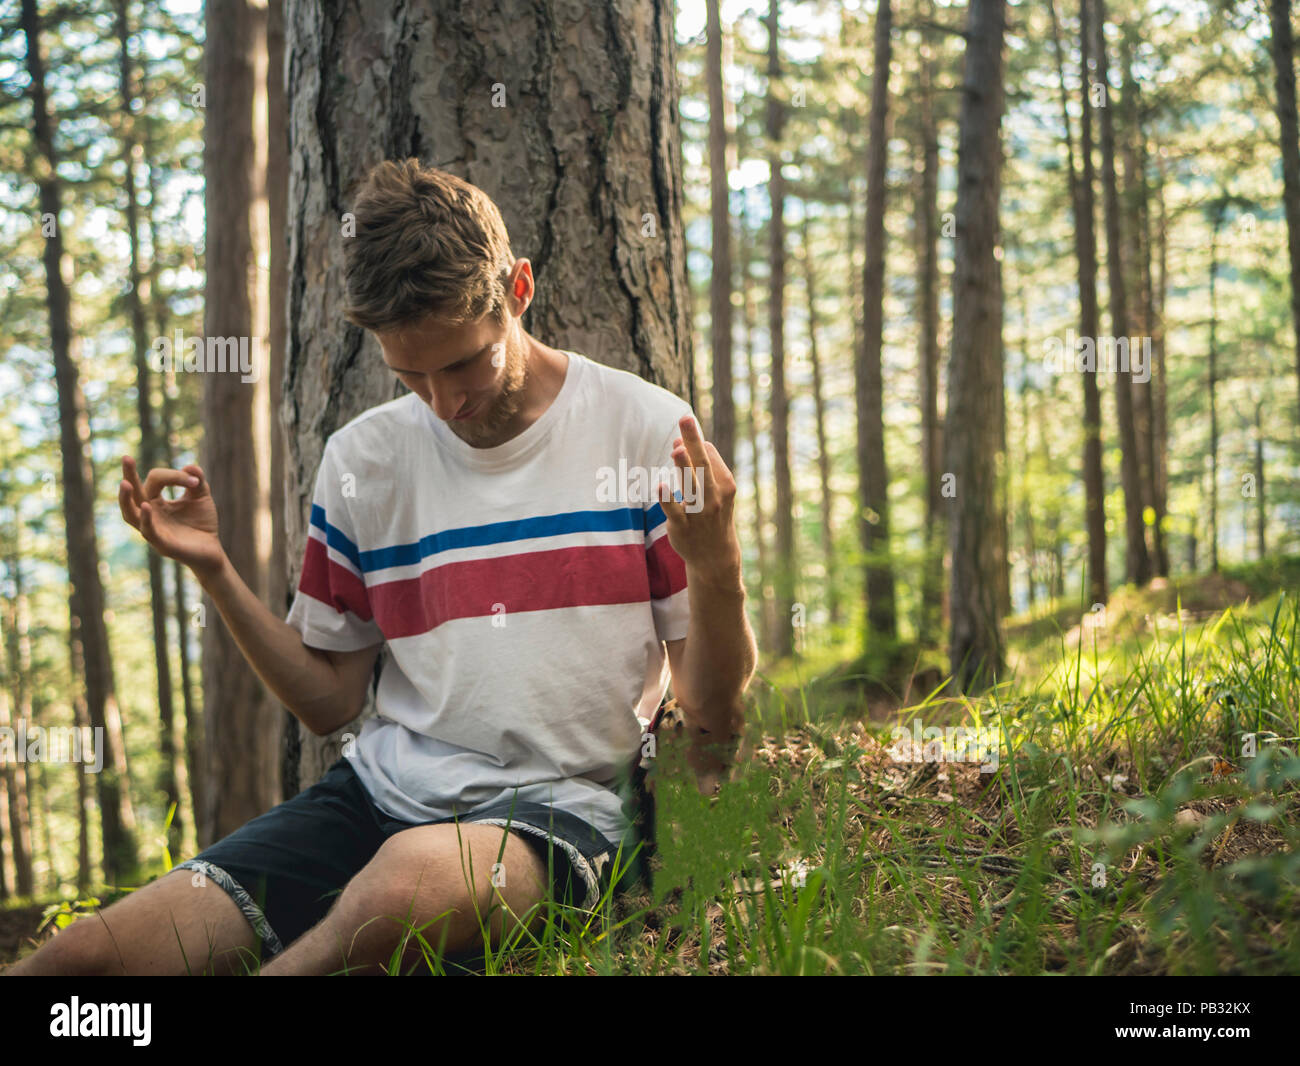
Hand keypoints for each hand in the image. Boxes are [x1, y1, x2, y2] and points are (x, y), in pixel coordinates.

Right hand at [118, 457, 224, 580]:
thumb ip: (197, 481)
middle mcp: (149, 515)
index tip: (194, 481)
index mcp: (155, 502)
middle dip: (128, 476)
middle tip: (126, 457)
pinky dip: (146, 519)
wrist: (212, 550)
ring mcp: (153, 530)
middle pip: (133, 494)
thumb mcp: (201, 497)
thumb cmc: (202, 523)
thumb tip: (189, 466)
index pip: (155, 480)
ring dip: (126, 499)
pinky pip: (149, 531)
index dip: (174, 476)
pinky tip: (146, 506)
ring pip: (130, 515)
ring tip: (125, 483)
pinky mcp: (162, 545)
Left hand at [656, 415, 741, 584]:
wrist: (715, 556)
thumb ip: (696, 466)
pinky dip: (668, 500)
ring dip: (684, 467)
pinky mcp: (683, 527)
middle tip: (686, 418)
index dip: (694, 441)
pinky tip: (660, 487)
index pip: (708, 455)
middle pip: (703, 464)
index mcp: (724, 483)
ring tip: (677, 449)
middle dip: (694, 441)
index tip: (683, 427)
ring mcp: (700, 512)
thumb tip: (678, 442)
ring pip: (691, 486)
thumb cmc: (711, 515)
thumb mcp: (712, 490)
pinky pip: (674, 512)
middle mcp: (715, 496)